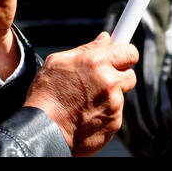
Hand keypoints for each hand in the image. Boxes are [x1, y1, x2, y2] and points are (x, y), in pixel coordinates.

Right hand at [23, 32, 137, 155]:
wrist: (41, 131)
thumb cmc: (46, 95)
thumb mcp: (58, 62)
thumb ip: (86, 49)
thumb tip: (104, 39)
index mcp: (97, 62)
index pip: (130, 52)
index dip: (125, 54)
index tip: (121, 57)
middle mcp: (110, 83)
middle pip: (130, 75)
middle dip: (118, 76)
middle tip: (100, 80)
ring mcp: (114, 105)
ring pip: (120, 96)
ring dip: (108, 97)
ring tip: (84, 102)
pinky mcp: (114, 124)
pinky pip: (114, 114)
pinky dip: (104, 114)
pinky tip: (85, 115)